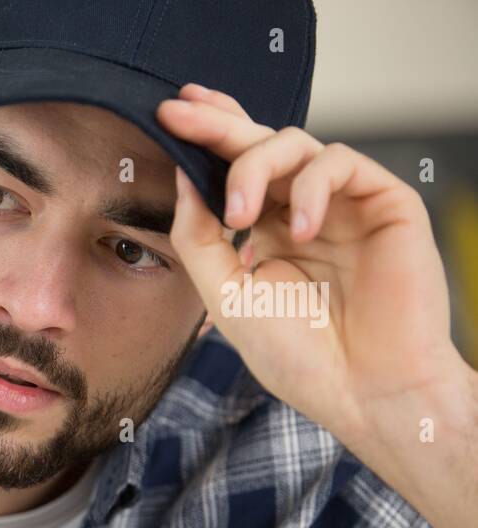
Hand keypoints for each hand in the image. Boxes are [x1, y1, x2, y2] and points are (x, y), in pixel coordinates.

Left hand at [157, 83, 474, 455]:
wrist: (362, 390)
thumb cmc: (298, 354)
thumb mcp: (227, 295)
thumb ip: (199, 237)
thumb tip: (180, 176)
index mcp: (265, 233)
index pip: (234, 170)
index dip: (206, 136)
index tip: (168, 114)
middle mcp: (302, 212)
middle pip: (259, 144)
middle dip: (216, 125)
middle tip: (179, 113)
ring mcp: (344, 205)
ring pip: (296, 144)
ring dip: (255, 168)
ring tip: (237, 214)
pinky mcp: (384, 202)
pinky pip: (341, 163)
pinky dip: (313, 188)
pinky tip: (300, 230)